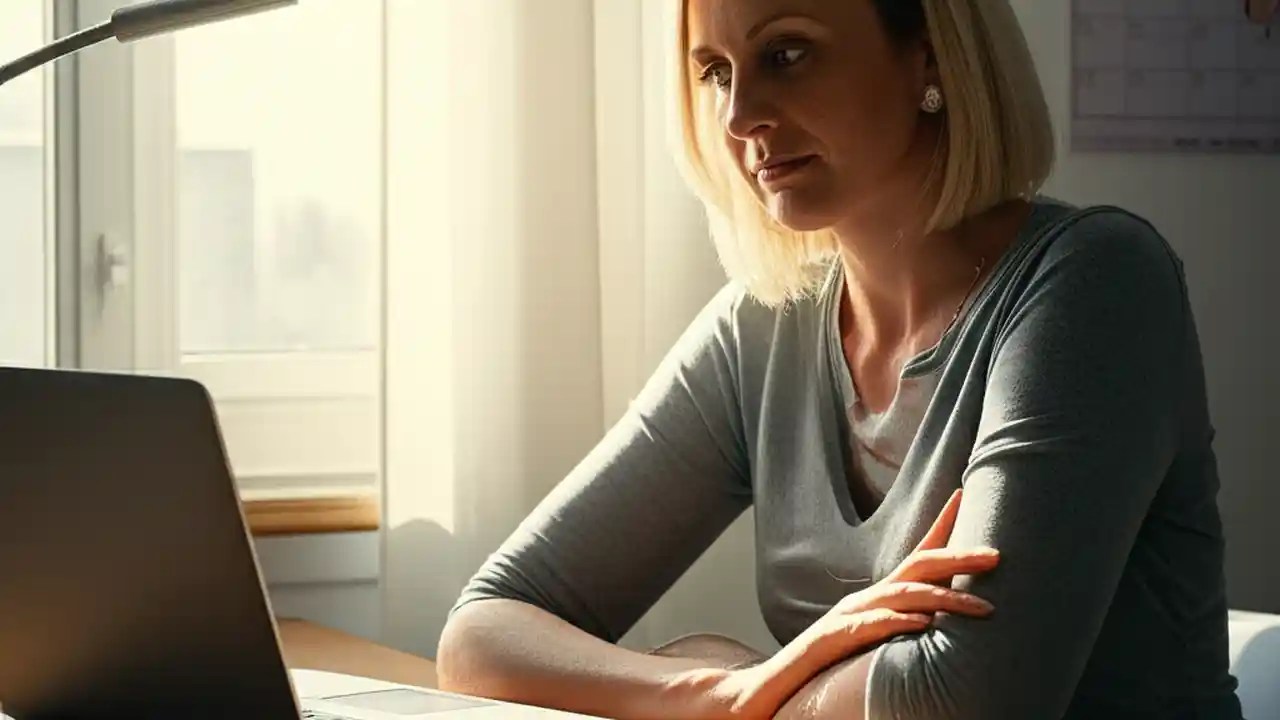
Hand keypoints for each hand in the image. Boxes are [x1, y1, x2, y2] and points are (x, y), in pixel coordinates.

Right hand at [731, 488, 999, 717]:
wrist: (770, 689)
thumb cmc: (824, 667)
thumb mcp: (871, 640)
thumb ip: (901, 625)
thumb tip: (941, 621)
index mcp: (877, 597)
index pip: (915, 555)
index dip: (941, 526)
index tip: (966, 495)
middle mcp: (864, 599)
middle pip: (916, 567)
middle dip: (958, 558)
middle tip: (997, 555)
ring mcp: (847, 617)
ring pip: (901, 598)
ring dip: (943, 599)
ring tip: (980, 606)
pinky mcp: (831, 641)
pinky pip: (867, 629)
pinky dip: (895, 624)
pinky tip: (922, 626)